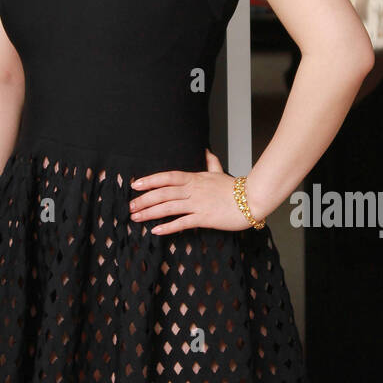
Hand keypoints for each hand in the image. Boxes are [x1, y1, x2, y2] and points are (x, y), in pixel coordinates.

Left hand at [128, 148, 254, 233]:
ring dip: (150, 213)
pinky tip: (156, 231)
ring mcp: (197, 204)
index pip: (167, 177)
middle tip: (130, 206)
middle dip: (144, 199)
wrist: (252, 199)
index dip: (150, 180)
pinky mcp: (204, 218)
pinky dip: (168, 227)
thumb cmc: (235, 188)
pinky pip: (182, 223)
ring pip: (168, 207)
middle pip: (163, 193)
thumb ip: (211, 163)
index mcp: (194, 178)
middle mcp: (193, 190)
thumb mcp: (219, 172)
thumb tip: (207, 151)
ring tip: (136, 218)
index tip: (135, 185)